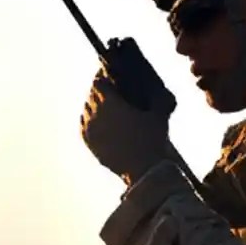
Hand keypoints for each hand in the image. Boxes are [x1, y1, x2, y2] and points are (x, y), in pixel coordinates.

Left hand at [80, 67, 173, 184]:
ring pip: (86, 109)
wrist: (143, 170)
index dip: (104, 75)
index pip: (99, 80)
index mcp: (109, 102)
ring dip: (95, 104)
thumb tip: (160, 89)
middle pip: (91, 94)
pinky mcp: (89, 143)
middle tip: (112, 89)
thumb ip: (158, 99)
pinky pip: (84, 125)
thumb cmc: (152, 140)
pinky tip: (99, 121)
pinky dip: (90, 120)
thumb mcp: (159, 115)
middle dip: (100, 90)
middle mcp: (95, 113)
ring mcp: (89, 129)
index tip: (111, 74)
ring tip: (106, 106)